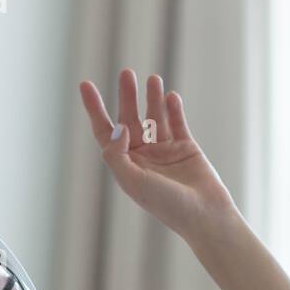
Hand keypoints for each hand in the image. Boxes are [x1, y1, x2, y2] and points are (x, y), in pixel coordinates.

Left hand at [79, 68, 237, 239]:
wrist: (204, 215)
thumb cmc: (166, 205)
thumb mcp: (132, 181)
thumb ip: (117, 155)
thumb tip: (117, 127)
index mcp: (126, 166)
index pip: (106, 132)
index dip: (94, 109)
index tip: (86, 84)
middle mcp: (143, 156)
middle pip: (130, 119)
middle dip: (127, 96)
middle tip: (126, 74)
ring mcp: (165, 151)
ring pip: (155, 117)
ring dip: (152, 97)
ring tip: (152, 79)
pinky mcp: (187, 147)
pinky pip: (177, 122)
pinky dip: (174, 109)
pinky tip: (171, 96)